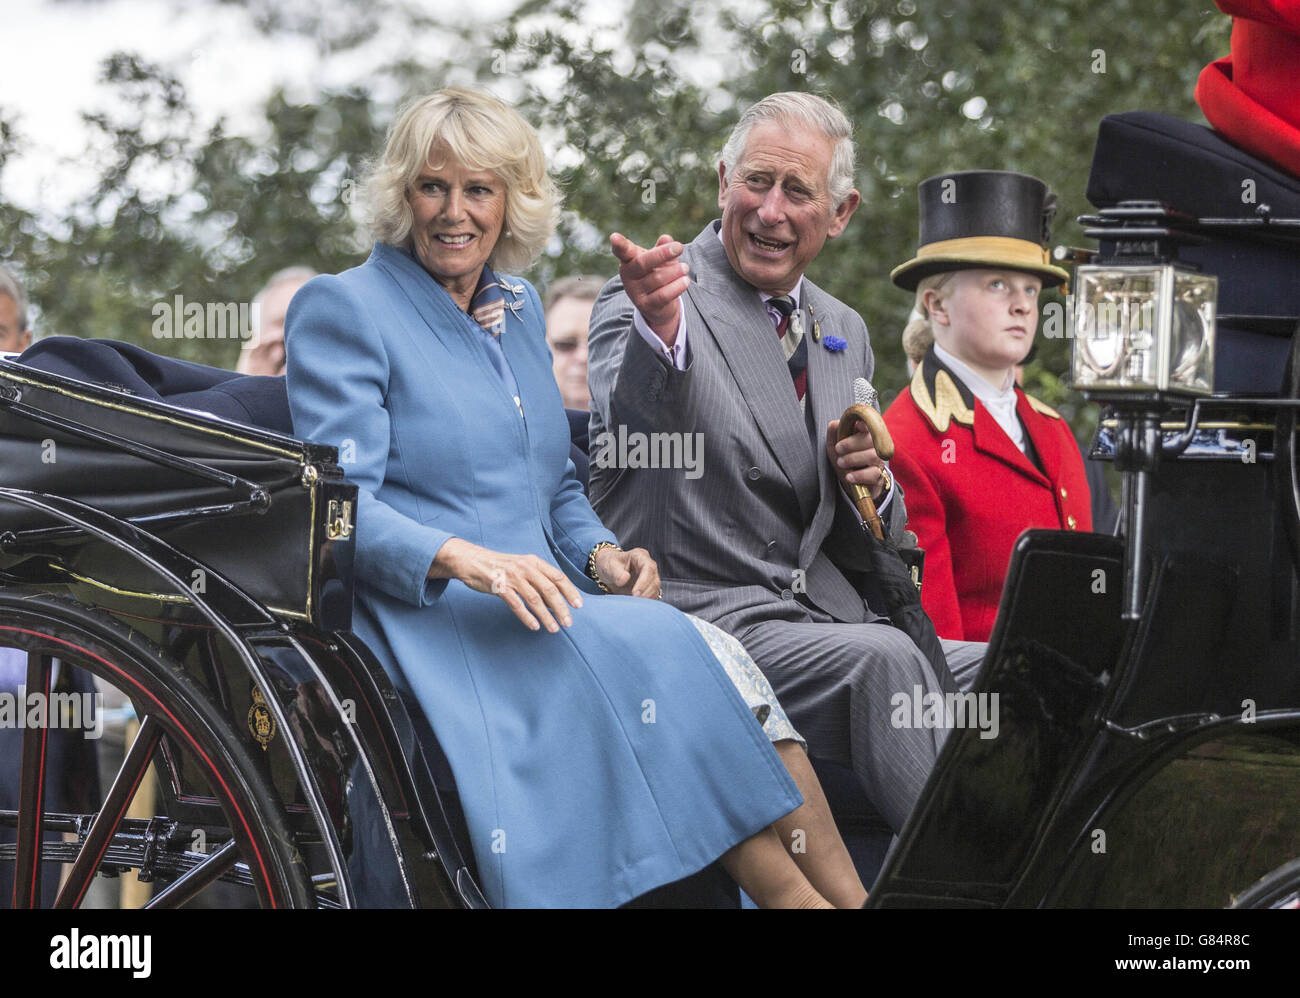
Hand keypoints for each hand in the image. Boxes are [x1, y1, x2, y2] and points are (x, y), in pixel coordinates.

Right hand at [432, 538, 582, 632]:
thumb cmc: (500, 567)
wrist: (472, 561)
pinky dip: (527, 617)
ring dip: (546, 616)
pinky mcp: (499, 587)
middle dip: (561, 608)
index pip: (558, 577)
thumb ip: (538, 578)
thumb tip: (556, 598)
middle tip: (568, 623)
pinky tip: (534, 626)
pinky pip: (516, 604)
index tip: (578, 606)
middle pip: (549, 589)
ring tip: (554, 629)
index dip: (570, 592)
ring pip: (535, 599)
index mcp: (534, 562)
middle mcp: (525, 568)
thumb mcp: (522, 566)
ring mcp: (512, 577)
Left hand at [593, 545, 661, 598]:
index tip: (635, 593)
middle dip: (645, 592)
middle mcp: (648, 565)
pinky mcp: (649, 587)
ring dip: (646, 598)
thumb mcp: (609, 566)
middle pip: (654, 580)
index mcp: (640, 556)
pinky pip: (652, 595)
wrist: (608, 570)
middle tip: (633, 601)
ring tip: (633, 604)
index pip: (649, 568)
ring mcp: (650, 576)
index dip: (644, 581)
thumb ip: (616, 572)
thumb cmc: (609, 564)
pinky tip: (636, 604)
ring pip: (655, 589)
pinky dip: (645, 601)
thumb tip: (625, 579)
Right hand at [609, 232, 688, 344]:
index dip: (619, 244)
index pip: (622, 251)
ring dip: (674, 272)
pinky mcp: (645, 306)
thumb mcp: (660, 259)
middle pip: (642, 263)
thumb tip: (666, 238)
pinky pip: (663, 295)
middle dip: (661, 254)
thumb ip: (662, 248)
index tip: (614, 237)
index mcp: (628, 260)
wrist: (659, 305)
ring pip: (657, 279)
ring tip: (685, 268)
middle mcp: (628, 276)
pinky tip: (685, 281)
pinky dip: (676, 286)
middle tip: (679, 247)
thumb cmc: (656, 274)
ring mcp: (635, 292)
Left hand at [826, 417, 889, 500]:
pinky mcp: (879, 476)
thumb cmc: (843, 458)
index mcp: (865, 434)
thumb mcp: (834, 445)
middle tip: (838, 449)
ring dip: (853, 459)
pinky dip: (859, 475)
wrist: (849, 480)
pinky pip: (873, 473)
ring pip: (872, 455)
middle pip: (870, 439)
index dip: (866, 423)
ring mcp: (878, 461)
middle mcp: (875, 446)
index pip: (871, 424)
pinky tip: (848, 476)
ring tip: (840, 463)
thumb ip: (834, 433)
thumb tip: (835, 423)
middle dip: (851, 443)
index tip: (857, 426)